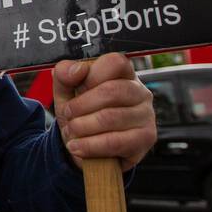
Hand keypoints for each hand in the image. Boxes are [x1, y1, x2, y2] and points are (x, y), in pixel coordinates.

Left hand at [51, 54, 155, 171]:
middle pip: (111, 91)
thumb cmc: (81, 116)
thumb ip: (65, 75)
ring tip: (72, 132)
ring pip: (110, 117)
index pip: (115, 62)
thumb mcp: (66, 93)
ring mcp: (146, 114)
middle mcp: (139, 91)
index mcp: (123, 74)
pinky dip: (90, 146)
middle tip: (69, 116)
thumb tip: (77, 69)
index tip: (76, 90)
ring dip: (82, 127)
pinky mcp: (146, 138)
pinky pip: (115, 141)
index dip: (91, 76)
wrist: (87, 149)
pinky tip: (78, 147)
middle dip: (81, 106)